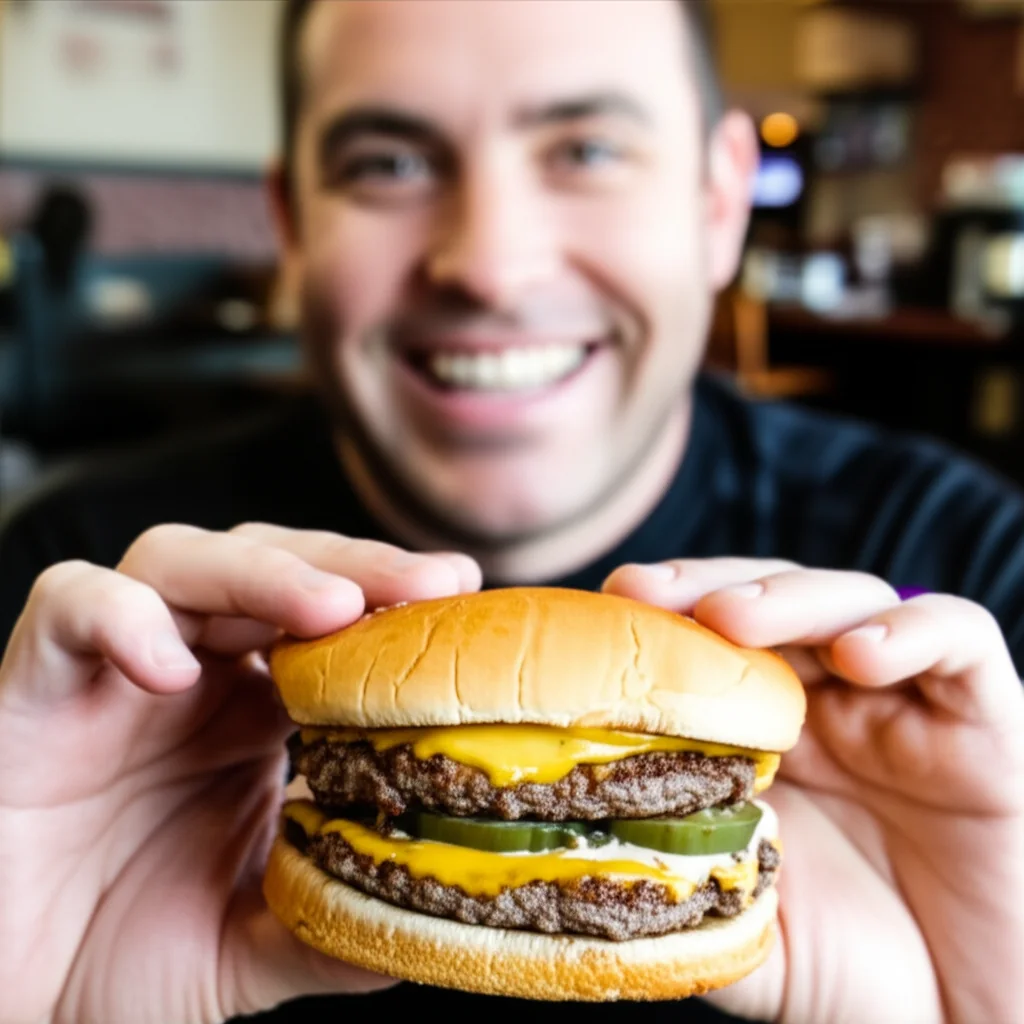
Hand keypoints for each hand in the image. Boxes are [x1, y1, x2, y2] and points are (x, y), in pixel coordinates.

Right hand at [0, 524, 480, 1023]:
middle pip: (274, 564)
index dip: (396, 604)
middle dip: (353, 565)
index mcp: (256, 711)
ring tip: (330, 607)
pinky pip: (70, 607)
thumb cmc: (114, 953)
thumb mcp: (245, 943)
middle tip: (432, 583)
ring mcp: (114, 667)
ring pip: (183, 559)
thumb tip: (434, 925)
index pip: (333, 620)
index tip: (468, 600)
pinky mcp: (33, 680)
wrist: (3, 996)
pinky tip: (170, 667)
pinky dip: (120, 617)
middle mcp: (195, 671)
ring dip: (261, 572)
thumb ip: (329, 923)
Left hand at [604, 560, 1023, 1023]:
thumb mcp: (744, 927)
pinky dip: (910, 632)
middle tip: (644, 592)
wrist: (963, 1019)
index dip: (656, 621)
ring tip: (731, 617)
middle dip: (703, 587)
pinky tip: (860, 653)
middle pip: (767, 601)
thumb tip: (585, 860)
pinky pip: (959, 641)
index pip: (706, 642)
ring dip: (788, 598)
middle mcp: (827, 700)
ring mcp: (902, 699)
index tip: (598, 611)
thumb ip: (684, 888)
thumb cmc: (851, 970)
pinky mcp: (986, 716)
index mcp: (761, 733)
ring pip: (850, 601)